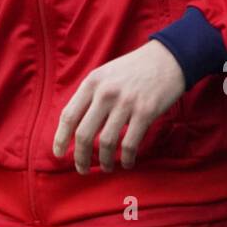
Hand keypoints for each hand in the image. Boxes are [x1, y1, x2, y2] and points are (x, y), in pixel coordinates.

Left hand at [53, 40, 185, 173]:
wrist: (168, 58)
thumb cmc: (133, 69)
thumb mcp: (105, 74)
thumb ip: (90, 96)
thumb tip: (75, 127)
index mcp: (92, 82)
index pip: (69, 115)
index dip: (60, 138)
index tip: (58, 154)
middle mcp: (105, 93)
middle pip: (84, 134)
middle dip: (80, 157)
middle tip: (82, 169)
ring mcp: (125, 103)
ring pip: (106, 142)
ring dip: (104, 161)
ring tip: (106, 167)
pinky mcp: (145, 112)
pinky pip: (130, 144)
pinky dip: (126, 158)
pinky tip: (127, 163)